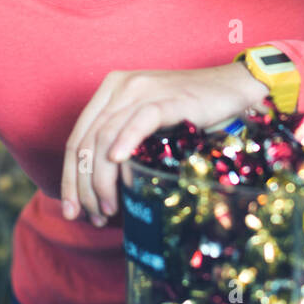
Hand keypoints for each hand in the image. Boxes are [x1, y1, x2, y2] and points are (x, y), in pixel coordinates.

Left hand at [60, 63, 269, 226]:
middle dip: (82, 185)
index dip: (69, 177)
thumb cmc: (191, 111)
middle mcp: (120, 86)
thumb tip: (100, 189)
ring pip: (106, 136)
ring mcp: (143, 89)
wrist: (233, 88)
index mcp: (110, 90)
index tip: (70, 210)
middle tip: (90, 216)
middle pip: (85, 141)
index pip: (76, 138)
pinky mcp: (169, 98)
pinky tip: (119, 165)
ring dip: (102, 178)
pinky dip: (125, 144)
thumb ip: (122, 141)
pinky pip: (141, 121)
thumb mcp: (147, 123)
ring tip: (108, 208)